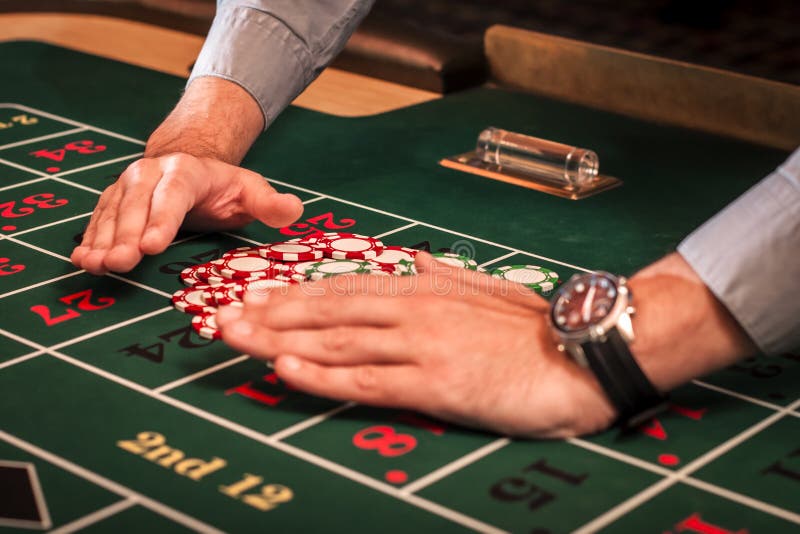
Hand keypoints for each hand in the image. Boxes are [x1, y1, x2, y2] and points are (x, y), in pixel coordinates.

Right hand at [70, 155, 302, 273]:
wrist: (189, 165)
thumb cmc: (224, 187)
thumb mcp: (251, 190)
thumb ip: (270, 203)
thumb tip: (294, 210)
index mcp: (187, 171)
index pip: (173, 195)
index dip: (161, 219)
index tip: (152, 245)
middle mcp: (150, 174)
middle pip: (135, 205)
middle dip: (125, 235)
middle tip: (120, 263)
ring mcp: (126, 186)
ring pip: (111, 212)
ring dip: (100, 240)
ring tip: (94, 265)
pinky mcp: (112, 201)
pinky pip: (97, 220)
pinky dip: (89, 240)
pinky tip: (82, 261)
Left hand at [215, 253, 615, 437]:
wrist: (585, 351)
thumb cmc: (539, 324)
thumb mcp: (489, 289)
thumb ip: (446, 274)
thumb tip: (414, 259)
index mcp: (426, 288)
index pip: (346, 289)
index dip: (297, 294)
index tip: (257, 297)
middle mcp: (415, 311)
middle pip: (329, 311)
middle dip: (272, 314)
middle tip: (225, 316)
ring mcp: (422, 345)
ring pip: (337, 342)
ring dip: (281, 341)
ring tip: (237, 340)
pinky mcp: (435, 383)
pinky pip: (367, 381)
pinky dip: (321, 374)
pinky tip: (286, 370)